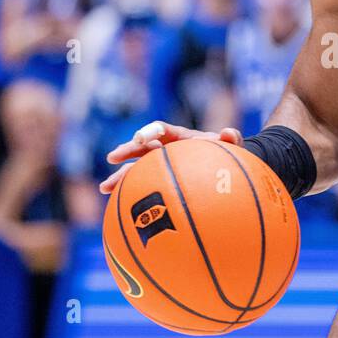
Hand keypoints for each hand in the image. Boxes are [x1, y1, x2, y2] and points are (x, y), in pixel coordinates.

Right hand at [98, 120, 243, 194]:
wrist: (223, 168)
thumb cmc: (225, 155)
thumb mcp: (232, 146)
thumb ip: (232, 138)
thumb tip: (228, 132)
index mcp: (179, 137)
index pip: (162, 129)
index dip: (150, 130)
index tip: (143, 137)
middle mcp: (164, 148)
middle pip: (141, 147)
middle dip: (127, 151)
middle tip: (113, 158)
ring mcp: (158, 165)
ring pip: (135, 169)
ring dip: (119, 177)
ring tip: (104, 188)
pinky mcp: (157, 182)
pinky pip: (141, 187)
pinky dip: (129, 195)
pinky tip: (116, 207)